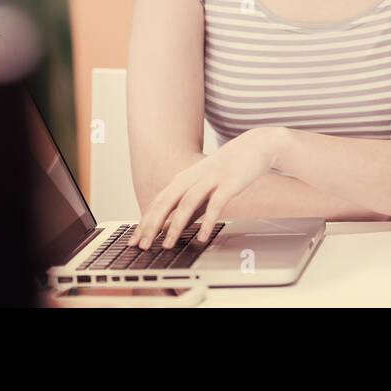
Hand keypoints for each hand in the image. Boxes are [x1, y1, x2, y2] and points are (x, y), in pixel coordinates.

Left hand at [132, 127, 281, 247]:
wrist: (255, 146)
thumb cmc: (228, 168)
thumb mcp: (204, 185)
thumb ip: (190, 206)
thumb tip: (171, 227)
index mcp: (184, 178)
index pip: (158, 202)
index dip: (145, 221)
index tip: (134, 240)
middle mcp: (193, 177)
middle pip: (166, 201)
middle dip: (152, 224)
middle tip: (143, 245)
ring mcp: (210, 179)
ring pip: (187, 203)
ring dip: (175, 225)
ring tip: (168, 245)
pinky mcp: (228, 183)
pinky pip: (215, 205)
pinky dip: (207, 221)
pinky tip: (202, 236)